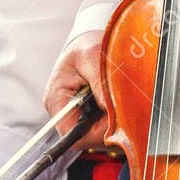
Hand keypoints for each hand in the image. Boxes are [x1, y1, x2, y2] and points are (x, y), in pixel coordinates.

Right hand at [43, 31, 112, 148]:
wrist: (87, 42)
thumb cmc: (85, 47)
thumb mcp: (92, 58)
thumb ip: (99, 82)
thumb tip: (109, 108)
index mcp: (56, 100)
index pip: (73, 135)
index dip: (96, 134)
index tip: (116, 121)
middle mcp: (62, 111)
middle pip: (86, 137)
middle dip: (107, 128)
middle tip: (123, 110)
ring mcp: (73, 114)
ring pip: (95, 134)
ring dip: (111, 124)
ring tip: (119, 103)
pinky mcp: (84, 113)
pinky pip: (100, 126)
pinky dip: (112, 119)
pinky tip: (117, 104)